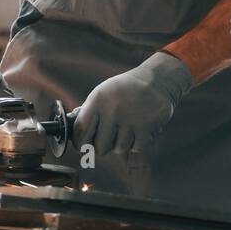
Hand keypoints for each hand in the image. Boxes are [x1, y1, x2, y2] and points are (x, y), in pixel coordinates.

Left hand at [70, 52, 193, 157]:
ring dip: (122, 143)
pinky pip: (136, 148)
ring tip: (127, 128)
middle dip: (103, 146)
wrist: (155, 81)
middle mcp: (113, 110)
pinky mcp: (147, 127)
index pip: (81, 131)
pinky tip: (139, 129)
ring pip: (119, 149)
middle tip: (108, 139)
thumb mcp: (102, 93)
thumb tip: (75, 136)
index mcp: (98, 99)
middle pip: (100, 147)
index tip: (82, 146)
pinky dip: (137, 142)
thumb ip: (88, 112)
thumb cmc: (123, 90)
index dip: (80, 143)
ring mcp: (130, 119)